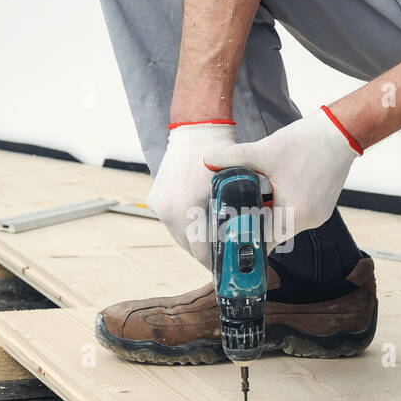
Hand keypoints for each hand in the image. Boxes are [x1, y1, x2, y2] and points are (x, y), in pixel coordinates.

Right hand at [148, 121, 235, 264]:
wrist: (197, 132)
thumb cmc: (222, 159)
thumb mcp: (233, 190)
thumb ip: (234, 219)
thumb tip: (246, 245)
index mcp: (188, 212)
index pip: (201, 253)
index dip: (216, 263)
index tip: (227, 268)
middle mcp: (169, 212)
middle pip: (188, 248)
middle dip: (206, 251)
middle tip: (223, 253)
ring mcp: (159, 206)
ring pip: (179, 236)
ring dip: (194, 238)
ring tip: (211, 235)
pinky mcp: (155, 200)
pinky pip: (172, 221)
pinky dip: (184, 222)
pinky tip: (198, 216)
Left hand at [203, 107, 360, 250]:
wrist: (340, 132)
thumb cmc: (305, 142)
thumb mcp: (264, 150)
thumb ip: (232, 157)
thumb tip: (205, 159)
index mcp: (295, 212)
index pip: (265, 239)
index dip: (246, 237)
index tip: (231, 234)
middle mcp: (310, 219)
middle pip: (275, 234)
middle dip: (256, 225)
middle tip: (235, 217)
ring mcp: (319, 215)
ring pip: (285, 225)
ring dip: (270, 216)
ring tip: (253, 203)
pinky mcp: (323, 207)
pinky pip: (297, 215)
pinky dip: (283, 209)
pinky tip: (273, 194)